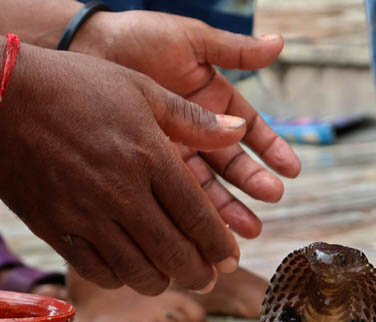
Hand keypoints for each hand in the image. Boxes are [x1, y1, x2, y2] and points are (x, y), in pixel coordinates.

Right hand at [0, 46, 249, 293]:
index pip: (199, 218)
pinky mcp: (54, 228)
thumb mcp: (142, 89)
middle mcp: (123, 193)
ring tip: (169, 277)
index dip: (220, 246)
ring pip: (139, 271)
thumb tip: (241, 130)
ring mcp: (87, 214)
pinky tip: (128, 270)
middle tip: (207, 277)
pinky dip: (120, 278)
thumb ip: (193, 119)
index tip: (230, 257)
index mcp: (150, 158)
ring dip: (162, 281)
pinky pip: (97, 271)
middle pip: (175, 254)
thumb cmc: (75, 86)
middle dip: (199, 273)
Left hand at [73, 11, 301, 238]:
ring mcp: (170, 151)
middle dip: (252, 185)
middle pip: (230, 164)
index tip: (291, 169)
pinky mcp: (145, 167)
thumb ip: (233, 51)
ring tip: (248, 229)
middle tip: (272, 198)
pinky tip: (203, 230)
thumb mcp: (190, 41)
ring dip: (228, 208)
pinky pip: (171, 194)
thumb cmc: (137, 36)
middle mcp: (194, 131)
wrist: (83, 46)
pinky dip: (189, 214)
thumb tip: (279, 44)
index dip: (271, 149)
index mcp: (212, 102)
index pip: (249, 131)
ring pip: (205, 185)